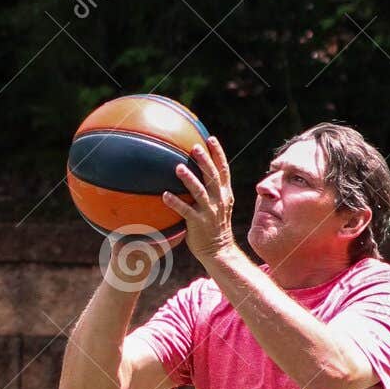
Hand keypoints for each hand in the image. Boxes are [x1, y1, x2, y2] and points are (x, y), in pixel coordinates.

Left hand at [162, 135, 235, 263]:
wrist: (218, 250)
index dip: (218, 153)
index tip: (210, 138)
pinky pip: (185, 210)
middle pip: (213, 176)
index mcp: (224, 193)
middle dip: (205, 160)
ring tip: (178, 167)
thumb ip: (211, 190)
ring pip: (200, 191)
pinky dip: (175, 202)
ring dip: (189, 178)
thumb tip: (199, 174)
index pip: (223, 169)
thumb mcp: (218, 205)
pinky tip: (165, 195)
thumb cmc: (214, 226)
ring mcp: (209, 211)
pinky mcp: (198, 223)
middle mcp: (219, 200)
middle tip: (195, 147)